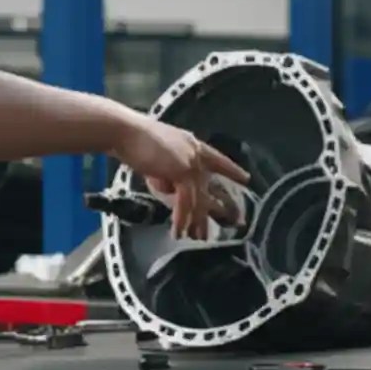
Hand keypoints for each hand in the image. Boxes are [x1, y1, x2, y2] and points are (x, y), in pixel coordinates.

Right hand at [111, 116, 249, 239]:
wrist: (125, 132)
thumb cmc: (133, 141)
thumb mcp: (157, 159)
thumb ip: (168, 174)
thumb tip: (170, 189)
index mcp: (191, 144)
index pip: (217, 158)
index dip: (231, 169)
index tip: (246, 178)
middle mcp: (195, 152)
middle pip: (209, 186)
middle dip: (216, 208)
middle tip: (234, 223)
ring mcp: (191, 161)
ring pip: (199, 198)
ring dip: (196, 220)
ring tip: (197, 237)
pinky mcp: (183, 172)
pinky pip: (185, 201)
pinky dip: (181, 218)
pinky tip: (178, 230)